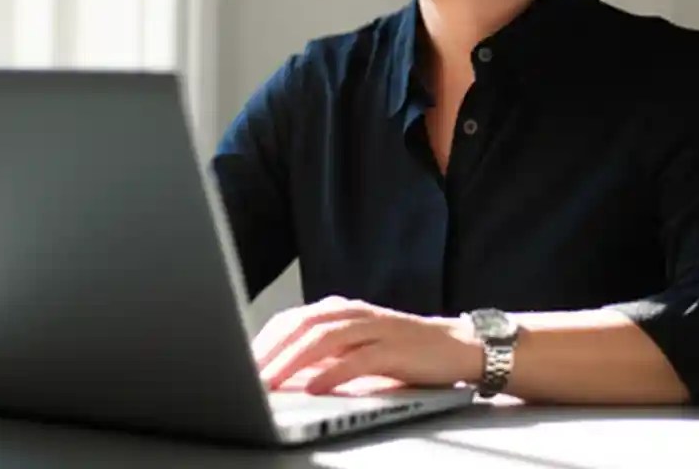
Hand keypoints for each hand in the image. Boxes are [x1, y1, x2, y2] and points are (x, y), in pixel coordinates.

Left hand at [252, 296, 481, 394]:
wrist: (457, 345)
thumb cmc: (402, 350)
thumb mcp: (357, 347)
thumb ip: (324, 354)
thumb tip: (282, 372)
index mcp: (339, 311)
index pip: (292, 319)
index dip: (265, 339)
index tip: (242, 360)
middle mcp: (352, 314)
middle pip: (302, 326)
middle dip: (271, 350)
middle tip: (247, 372)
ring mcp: (374, 329)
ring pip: (324, 339)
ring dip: (292, 361)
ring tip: (271, 380)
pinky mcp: (393, 349)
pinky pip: (358, 360)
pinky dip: (333, 374)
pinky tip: (315, 387)